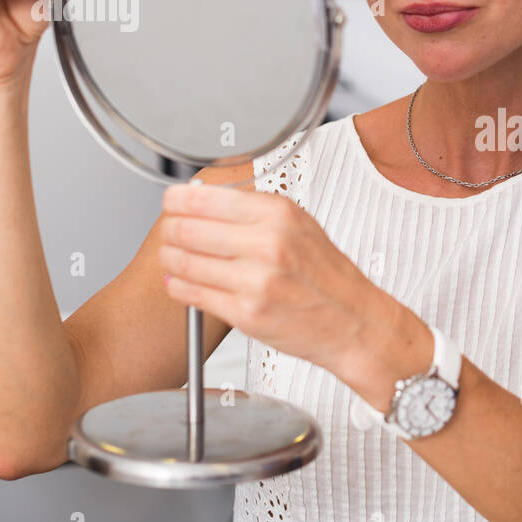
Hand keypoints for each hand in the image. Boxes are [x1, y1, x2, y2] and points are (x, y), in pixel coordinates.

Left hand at [159, 181, 402, 380]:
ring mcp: (255, 280)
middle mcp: (267, 244)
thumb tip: (204, 200)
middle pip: (186, 229)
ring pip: (183, 262)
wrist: (354, 322)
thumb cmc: (327, 276)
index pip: (204, 199)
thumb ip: (254, 211)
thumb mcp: (300, 225)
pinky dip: (179, 287)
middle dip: (169, 231)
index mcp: (278, 214)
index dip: (176, 201)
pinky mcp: (246, 313)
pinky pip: (192, 294)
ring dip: (170, 260)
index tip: (171, 203)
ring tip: (173, 259)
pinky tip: (181, 283)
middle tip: (168, 233)